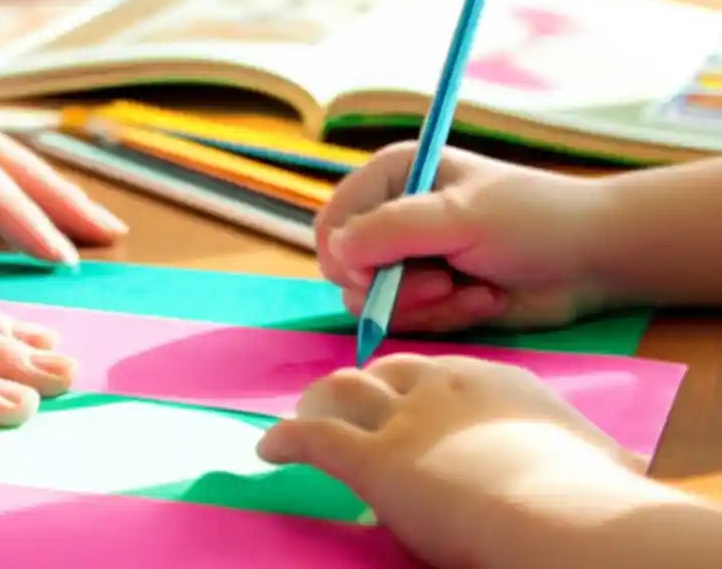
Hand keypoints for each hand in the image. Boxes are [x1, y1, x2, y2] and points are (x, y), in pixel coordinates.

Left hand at [256, 355, 646, 568]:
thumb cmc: (590, 494)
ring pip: (343, 392)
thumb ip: (577, 452)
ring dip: (318, 404)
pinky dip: (284, 440)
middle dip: (363, 387)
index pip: (440, 371)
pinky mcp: (371, 458)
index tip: (407, 401)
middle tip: (346, 406)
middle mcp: (442, 386)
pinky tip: (268, 450)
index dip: (414, 385)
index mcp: (495, 381)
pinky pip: (313, 438)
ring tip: (301, 418)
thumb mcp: (591, 458)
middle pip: (386, 371)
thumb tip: (613, 467)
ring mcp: (403, 419)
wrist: (560, 511)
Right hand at [315, 141, 610, 330]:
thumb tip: (336, 254)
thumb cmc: (532, 221)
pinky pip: (408, 322)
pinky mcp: (430, 296)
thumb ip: (391, 231)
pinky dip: (446, 317)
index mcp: (391, 177)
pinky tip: (484, 299)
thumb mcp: (460, 217)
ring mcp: (409, 260)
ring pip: (375, 303)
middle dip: (396, 288)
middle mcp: (391, 216)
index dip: (347, 257)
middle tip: (442, 281)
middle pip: (347, 271)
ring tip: (473, 290)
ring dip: (427, 306)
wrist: (593, 261)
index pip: (332, 224)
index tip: (383, 273)